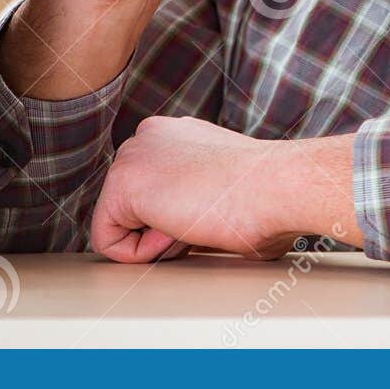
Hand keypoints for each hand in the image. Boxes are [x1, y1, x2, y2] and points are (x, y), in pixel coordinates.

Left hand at [89, 118, 361, 263]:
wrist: (281, 186)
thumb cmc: (272, 196)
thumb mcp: (227, 187)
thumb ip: (199, 197)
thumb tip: (200, 228)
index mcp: (178, 135)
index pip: (155, 193)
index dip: (182, 221)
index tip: (212, 215)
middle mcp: (151, 136)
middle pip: (135, 208)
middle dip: (165, 228)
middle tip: (205, 223)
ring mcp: (133, 154)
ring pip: (122, 224)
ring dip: (158, 239)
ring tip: (198, 222)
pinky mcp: (122, 181)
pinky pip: (108, 241)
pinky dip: (141, 253)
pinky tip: (179, 231)